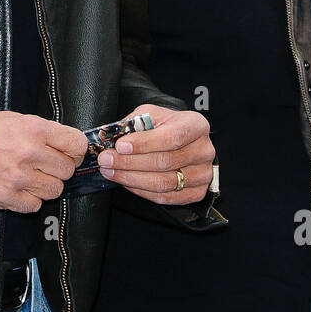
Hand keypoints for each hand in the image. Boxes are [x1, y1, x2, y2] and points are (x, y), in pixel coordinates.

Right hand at [0, 111, 86, 213]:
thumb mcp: (17, 120)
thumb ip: (44, 134)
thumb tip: (68, 148)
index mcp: (34, 130)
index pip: (75, 143)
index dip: (76, 151)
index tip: (72, 154)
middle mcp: (29, 153)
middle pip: (67, 170)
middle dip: (58, 169)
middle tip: (43, 165)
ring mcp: (19, 177)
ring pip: (54, 190)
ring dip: (45, 185)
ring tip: (28, 177)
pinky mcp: (7, 197)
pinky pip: (34, 205)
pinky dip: (29, 199)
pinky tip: (18, 188)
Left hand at [95, 103, 214, 205]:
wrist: (183, 141)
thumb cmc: (165, 126)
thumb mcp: (151, 114)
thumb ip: (135, 123)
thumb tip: (112, 137)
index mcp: (196, 125)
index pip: (172, 137)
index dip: (144, 143)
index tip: (120, 146)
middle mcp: (204, 150)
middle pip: (165, 162)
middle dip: (130, 162)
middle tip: (106, 160)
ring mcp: (203, 174)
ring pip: (164, 182)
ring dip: (131, 179)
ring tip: (111, 171)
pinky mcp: (196, 193)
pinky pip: (165, 197)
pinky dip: (141, 191)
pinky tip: (126, 182)